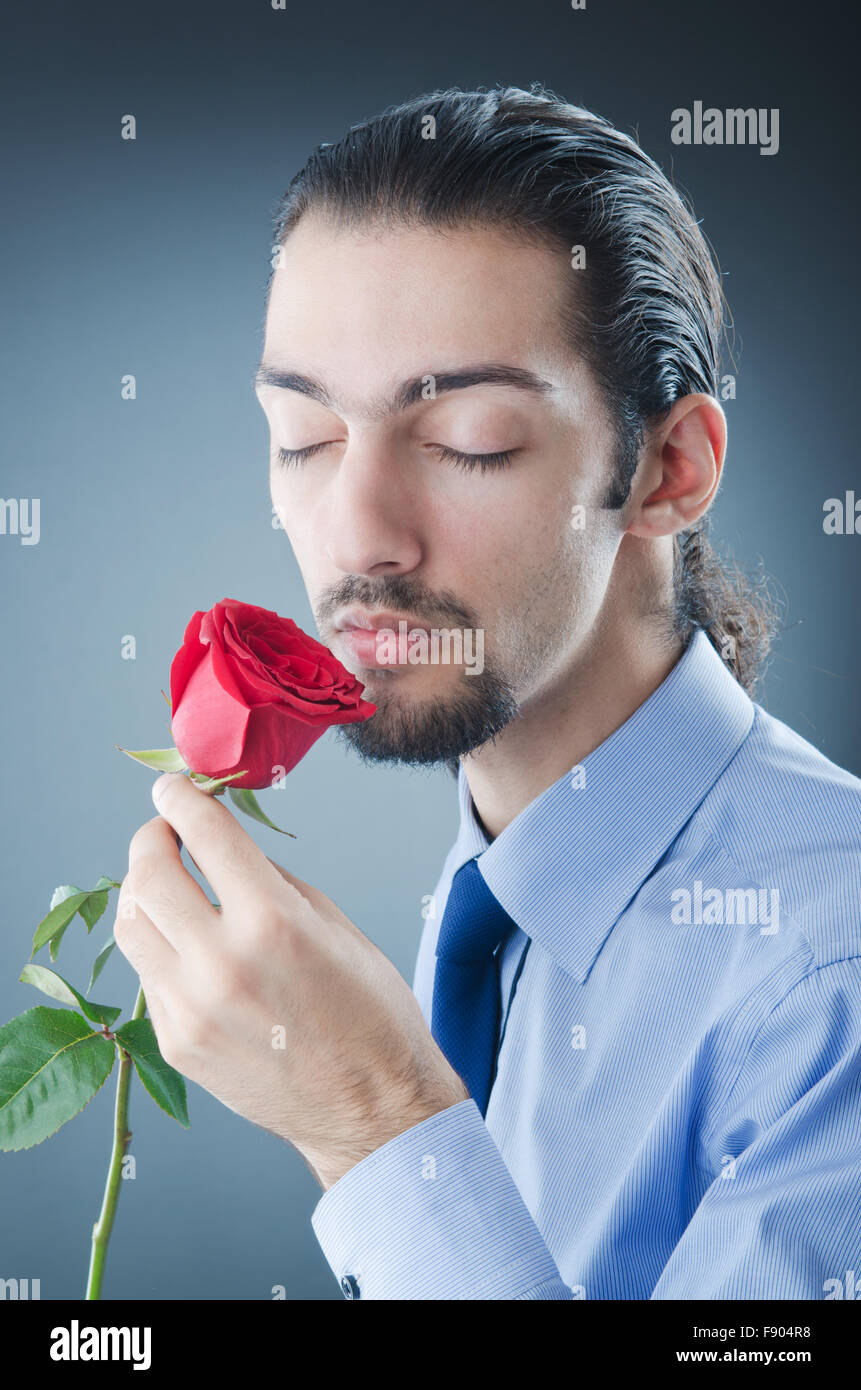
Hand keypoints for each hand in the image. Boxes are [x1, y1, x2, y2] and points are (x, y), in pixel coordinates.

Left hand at [113, 772, 467, 1188]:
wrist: (373, 1109)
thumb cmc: (371, 1013)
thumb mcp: (334, 925)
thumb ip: (272, 883)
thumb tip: (225, 853)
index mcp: (272, 921)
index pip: (204, 834)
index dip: (182, 798)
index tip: (174, 788)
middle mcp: (222, 961)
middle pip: (147, 873)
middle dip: (151, 837)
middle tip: (165, 832)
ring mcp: (191, 1008)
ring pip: (130, 925)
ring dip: (142, 891)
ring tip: (167, 885)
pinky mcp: (178, 1042)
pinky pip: (147, 976)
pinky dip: (160, 947)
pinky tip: (188, 946)